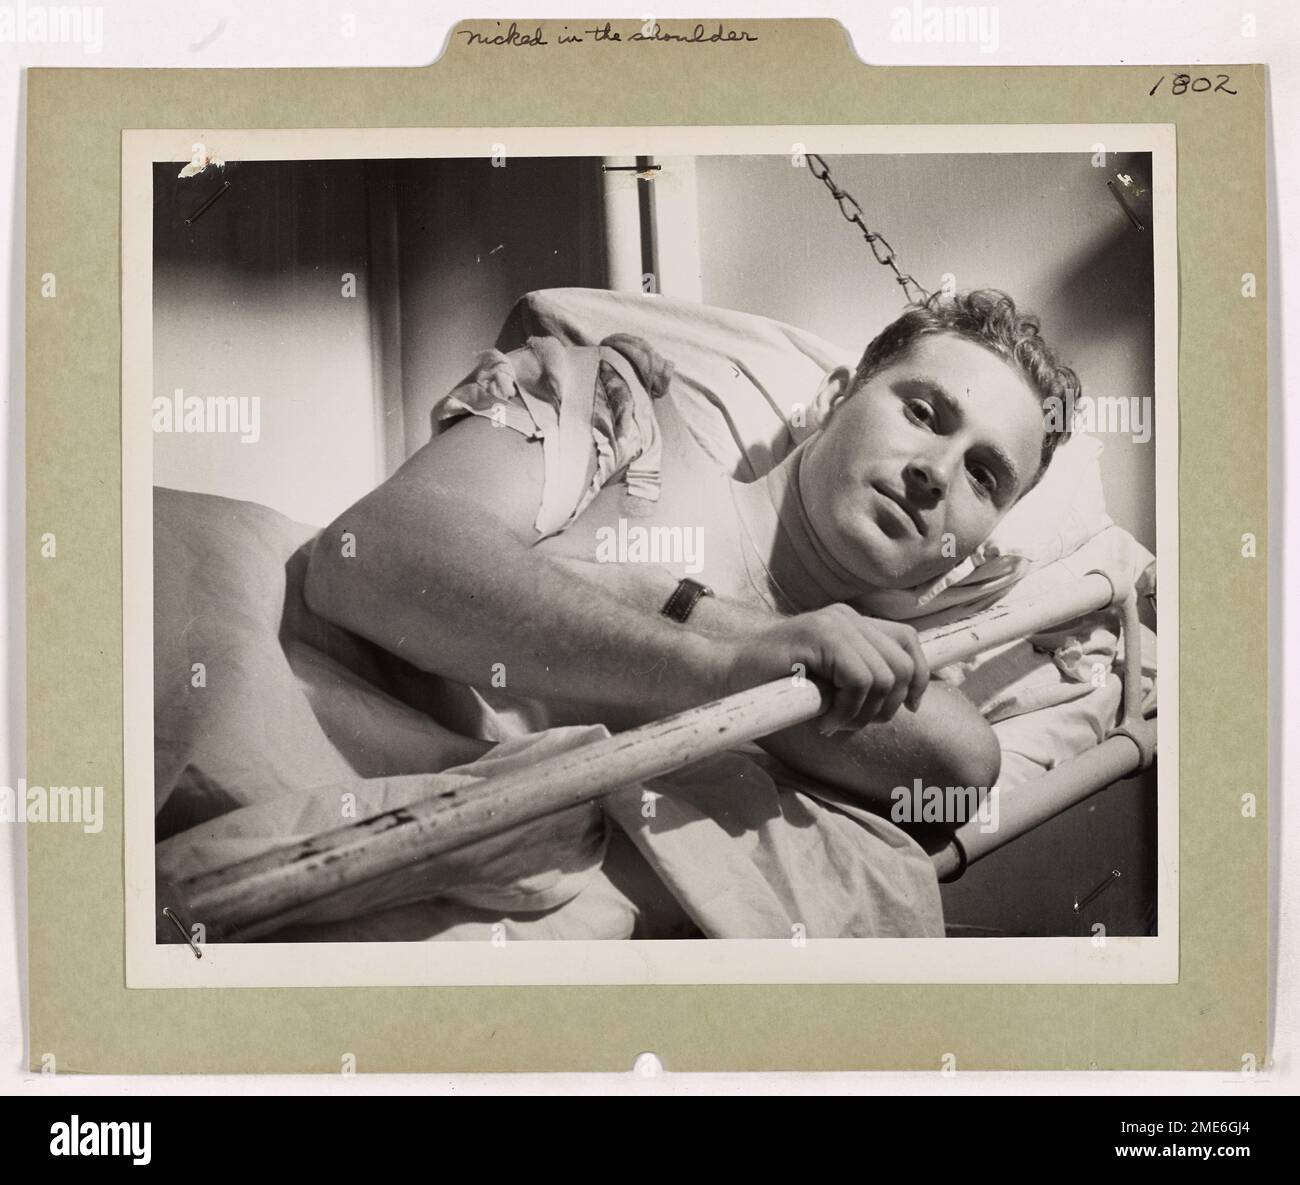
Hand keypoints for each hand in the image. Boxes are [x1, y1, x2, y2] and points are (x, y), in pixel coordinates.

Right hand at [721, 604, 928, 733]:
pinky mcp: (822, 636)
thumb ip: (859, 682)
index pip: (908, 641)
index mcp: (852, 623)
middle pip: (904, 662)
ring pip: (885, 676)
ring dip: (864, 712)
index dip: (920, 677)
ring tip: (835, 724)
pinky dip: (849, 709)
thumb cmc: (774, 685)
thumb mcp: (827, 682)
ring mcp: (835, 623)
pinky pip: (861, 680)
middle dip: (889, 705)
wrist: (727, 674)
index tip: (910, 707)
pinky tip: (824, 720)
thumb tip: (906, 703)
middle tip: (854, 724)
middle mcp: (848, 617)